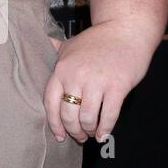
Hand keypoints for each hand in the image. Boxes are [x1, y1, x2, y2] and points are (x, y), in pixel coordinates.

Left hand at [43, 22, 157, 143]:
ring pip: (87, 118)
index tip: (59, 135)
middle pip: (68, 115)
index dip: (54, 123)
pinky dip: (105, 129)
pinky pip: (109, 115)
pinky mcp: (117, 87)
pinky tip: (103, 134)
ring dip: (89, 130)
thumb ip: (56, 51)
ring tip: (91, 133)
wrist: (125, 30)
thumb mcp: (70, 45)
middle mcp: (76, 77)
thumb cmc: (97, 40)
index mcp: (62, 69)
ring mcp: (97, 82)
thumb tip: (42, 43)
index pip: (50, 102)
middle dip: (73, 131)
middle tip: (78, 137)